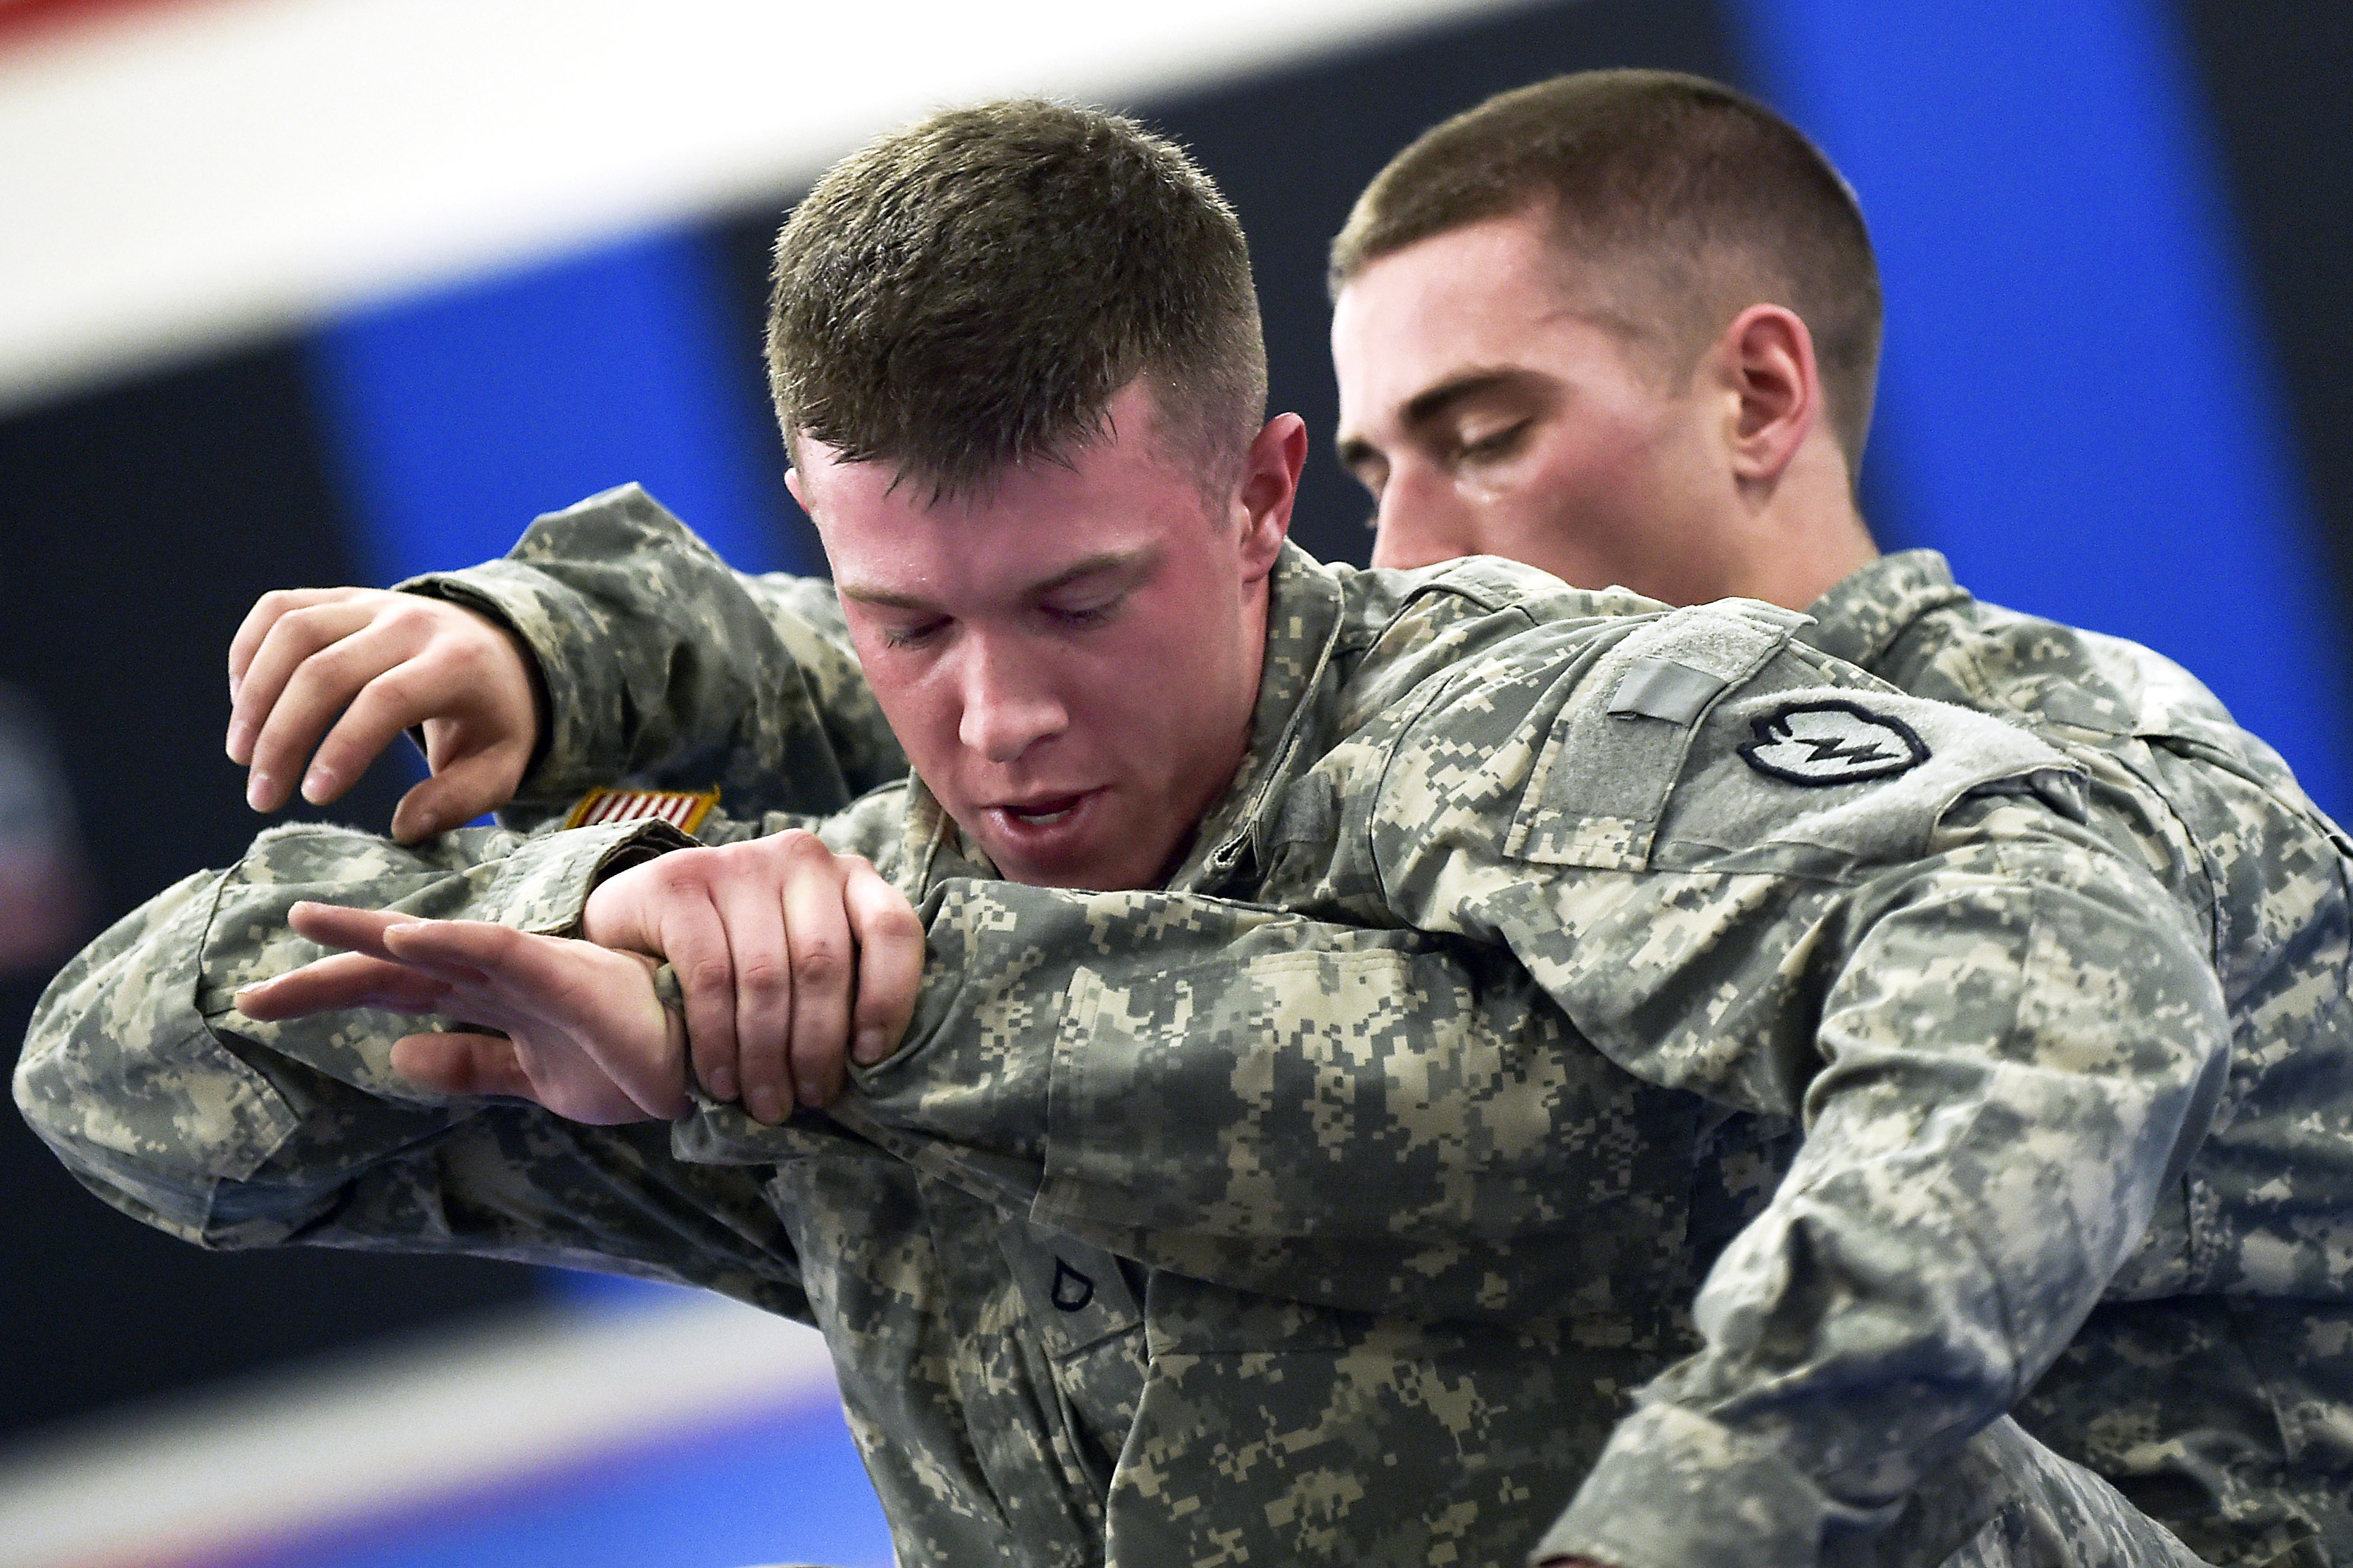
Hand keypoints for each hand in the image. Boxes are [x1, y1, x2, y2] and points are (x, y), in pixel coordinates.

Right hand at [226, 588, 543, 843]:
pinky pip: (279, 609)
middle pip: (326, 669)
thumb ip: (461, 800)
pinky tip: (244, 707)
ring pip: (292, 632)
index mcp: (459, 663)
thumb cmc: (496, 720)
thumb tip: (404, 828)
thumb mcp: (502, 766)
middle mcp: (413, 621)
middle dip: (283, 737)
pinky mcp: (343, 596)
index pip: (387, 698)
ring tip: (241, 756)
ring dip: (255, 697)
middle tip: (261, 796)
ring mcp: (374, 602)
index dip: (344, 747)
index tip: (313, 797)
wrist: (504, 652)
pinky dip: (249, 654)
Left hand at [234, 901, 685, 1123]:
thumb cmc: (637, 1060)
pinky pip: (499, 950)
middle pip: (397, 966)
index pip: (395, 990)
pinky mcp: (565, 974)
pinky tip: (402, 937)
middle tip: (248, 991)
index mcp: (492, 1000)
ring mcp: (532, 971)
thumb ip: (474, 1065)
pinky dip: (451, 940)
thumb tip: (398, 1055)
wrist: (709, 1064)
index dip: (328, 992)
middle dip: (324, 972)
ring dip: (369, 936)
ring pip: (436, 945)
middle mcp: (501, 976)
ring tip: (303, 924)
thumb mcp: (539, 1079)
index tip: (258, 1003)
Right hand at [582, 830, 923, 1121]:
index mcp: (851, 876)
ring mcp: (739, 862)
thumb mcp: (808, 965)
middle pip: (824, 963)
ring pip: (767, 976)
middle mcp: (801, 857)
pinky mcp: (680, 881)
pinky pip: (710, 975)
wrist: (640, 929)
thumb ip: (846, 988)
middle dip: (817, 1046)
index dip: (887, 997)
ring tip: (765, 1102)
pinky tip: (720, 1081)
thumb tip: (873, 1059)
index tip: (868, 1056)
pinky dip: (718, 1039)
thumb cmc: (747, 960)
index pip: (891, 929)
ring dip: (766, 1055)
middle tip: (807, 1100)